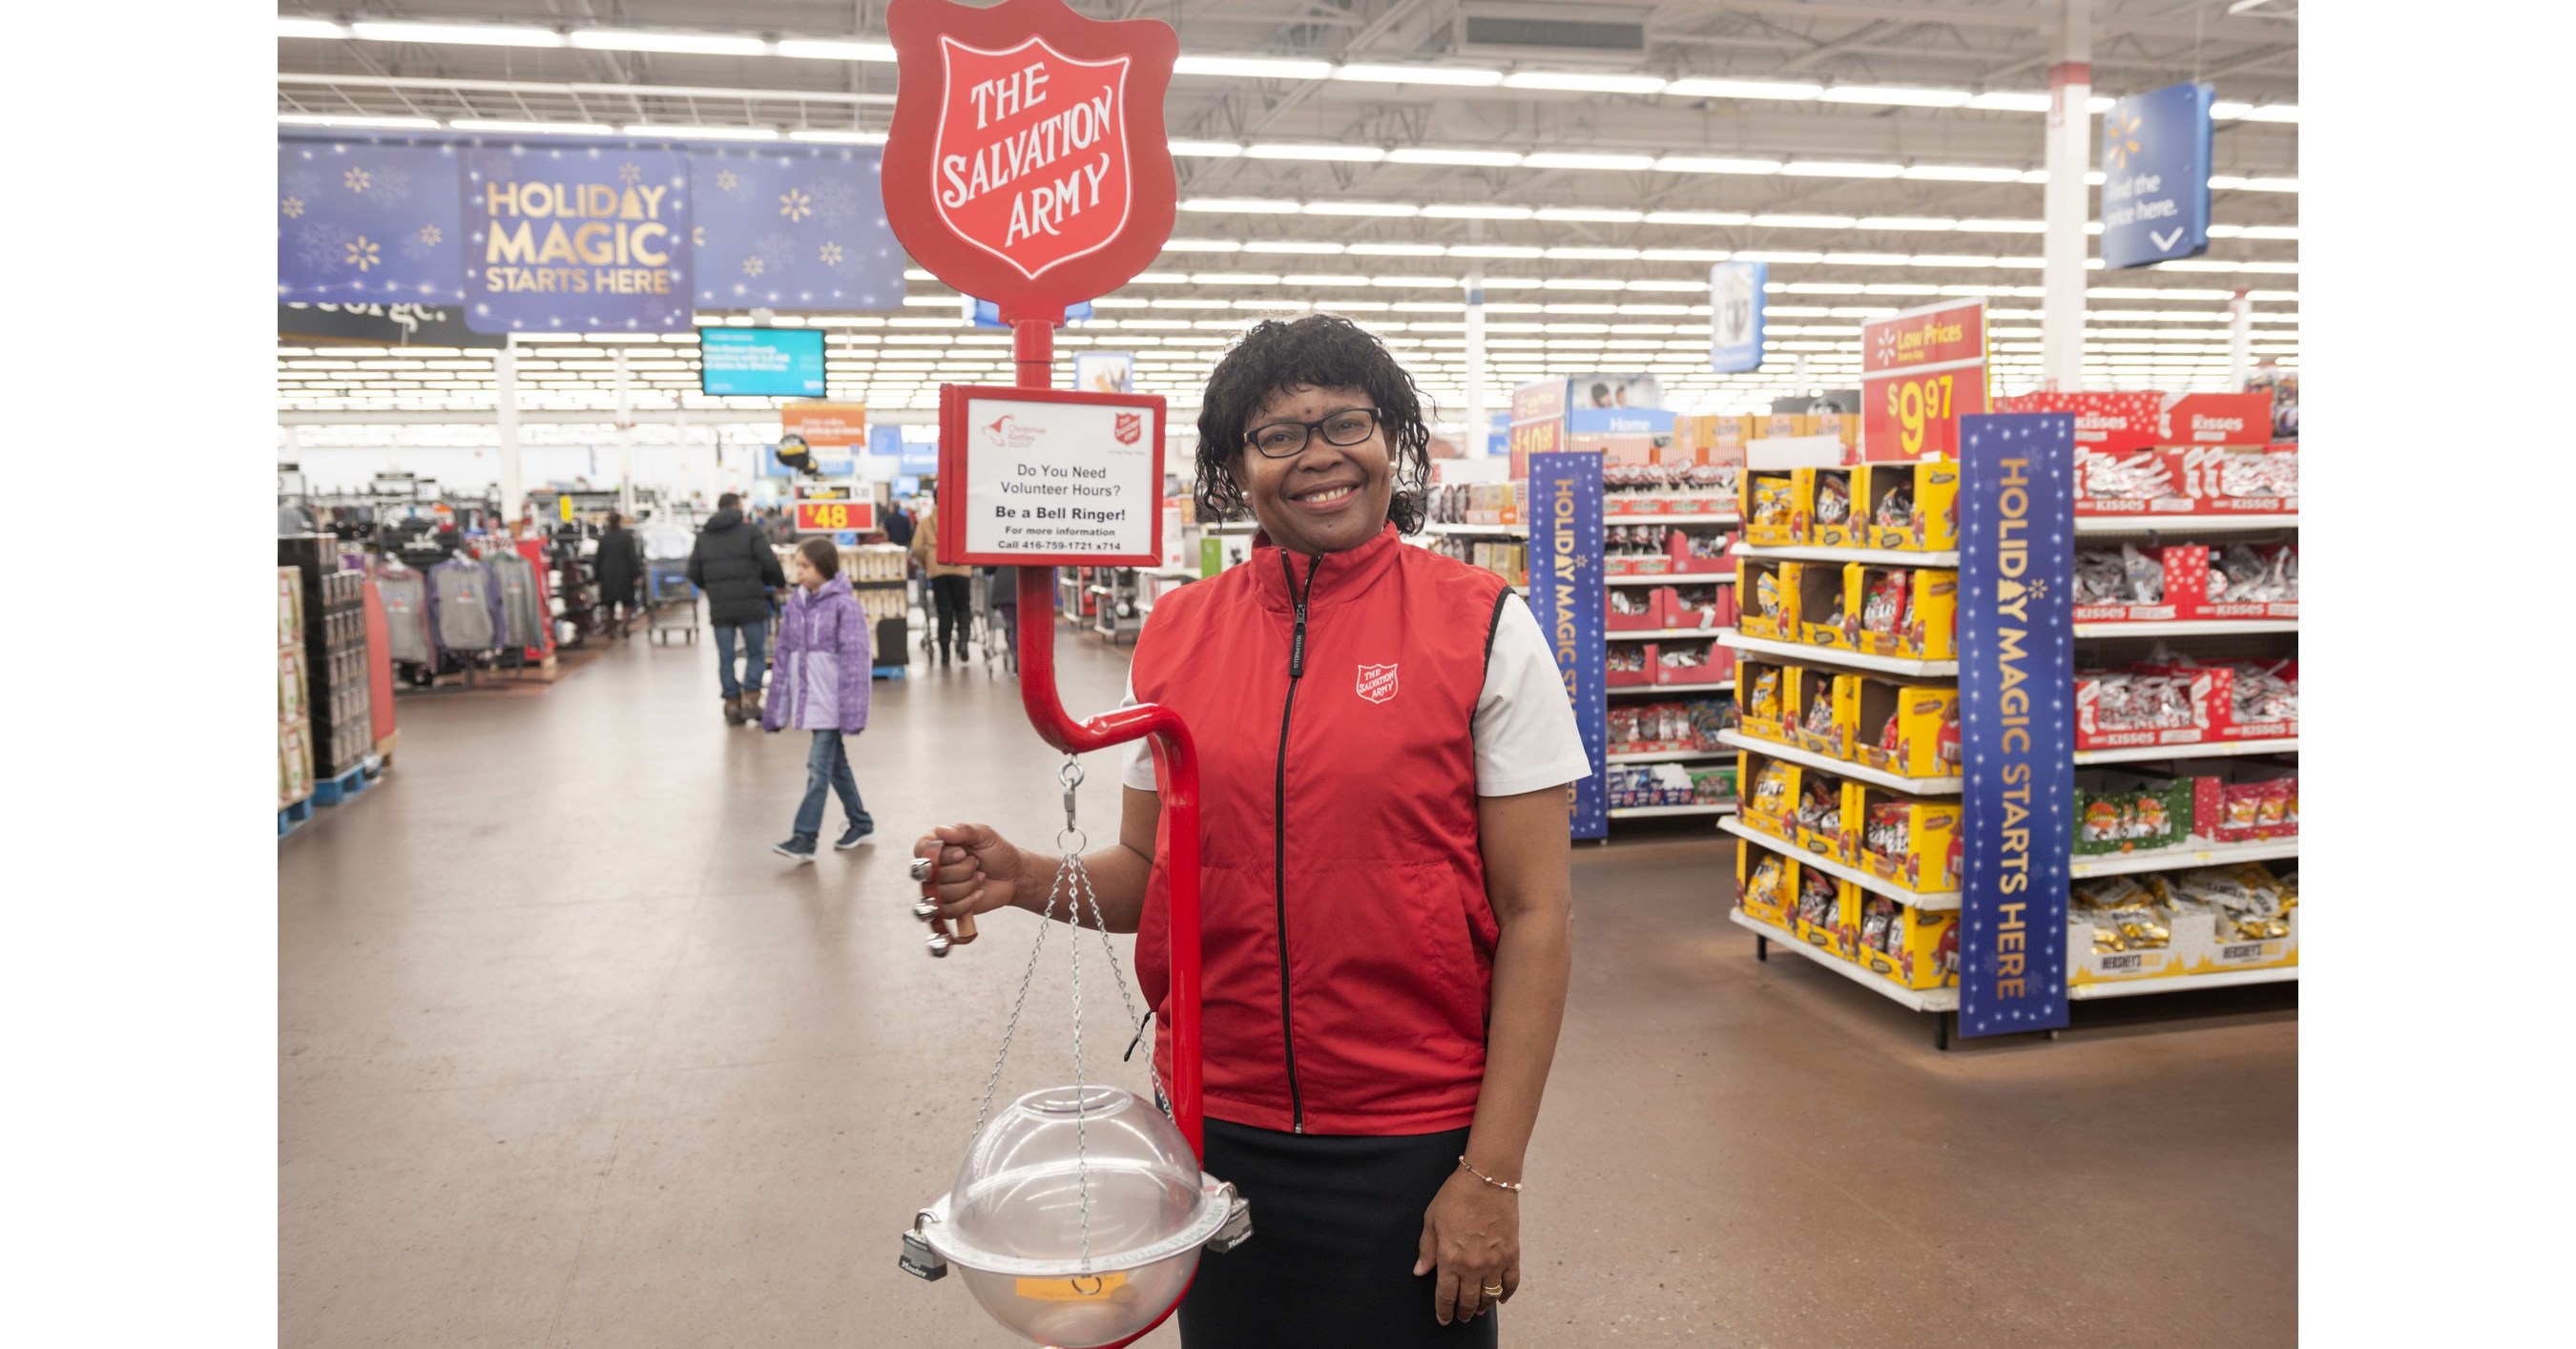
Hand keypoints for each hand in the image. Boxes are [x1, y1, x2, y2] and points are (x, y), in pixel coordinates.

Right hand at [912, 824, 1027, 923]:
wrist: (1013, 876)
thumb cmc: (997, 852)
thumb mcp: (985, 835)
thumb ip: (963, 831)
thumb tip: (939, 830)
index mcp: (937, 845)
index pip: (921, 850)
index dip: (942, 855)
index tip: (963, 853)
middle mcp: (933, 867)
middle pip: (932, 875)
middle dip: (962, 870)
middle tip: (976, 863)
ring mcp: (938, 889)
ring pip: (941, 894)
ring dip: (968, 885)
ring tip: (980, 877)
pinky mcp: (947, 908)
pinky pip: (947, 911)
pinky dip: (968, 902)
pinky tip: (979, 893)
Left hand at [1414, 1166, 1518, 1325]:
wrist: (1487, 1179)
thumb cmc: (1456, 1196)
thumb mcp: (1432, 1220)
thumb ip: (1427, 1248)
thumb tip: (1420, 1271)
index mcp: (1450, 1259)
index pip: (1446, 1296)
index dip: (1444, 1311)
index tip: (1443, 1318)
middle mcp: (1473, 1266)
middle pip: (1469, 1301)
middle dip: (1463, 1312)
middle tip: (1461, 1316)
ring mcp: (1495, 1262)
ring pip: (1489, 1296)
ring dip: (1483, 1306)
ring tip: (1478, 1309)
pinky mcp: (1512, 1254)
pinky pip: (1511, 1283)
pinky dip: (1506, 1294)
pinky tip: (1501, 1298)